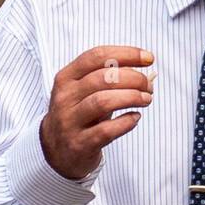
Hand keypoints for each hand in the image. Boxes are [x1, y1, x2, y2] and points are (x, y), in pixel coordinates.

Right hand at [39, 45, 154, 179]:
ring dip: (132, 97)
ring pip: (103, 101)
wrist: (55, 151)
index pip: (97, 56)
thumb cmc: (80, 114)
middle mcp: (65, 97)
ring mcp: (69, 121)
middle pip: (103, 77)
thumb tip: (150, 75)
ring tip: (146, 99)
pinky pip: (106, 130)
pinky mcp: (79, 143)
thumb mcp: (87, 92)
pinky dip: (126, 122)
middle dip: (134, 78)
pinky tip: (135, 118)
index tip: (149, 58)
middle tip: (149, 86)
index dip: (126, 54)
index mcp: (66, 77)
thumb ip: (113, 79)